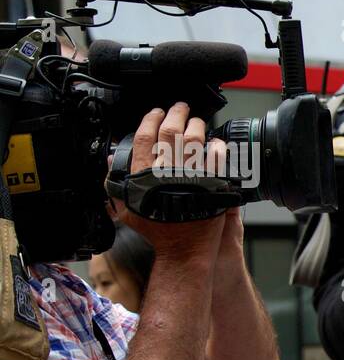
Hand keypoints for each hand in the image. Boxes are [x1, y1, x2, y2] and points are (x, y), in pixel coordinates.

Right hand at [108, 103, 226, 266]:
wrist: (184, 251)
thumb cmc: (157, 231)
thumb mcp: (127, 209)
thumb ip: (115, 182)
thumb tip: (111, 158)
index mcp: (143, 176)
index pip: (145, 137)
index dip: (150, 120)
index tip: (156, 113)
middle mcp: (166, 173)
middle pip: (170, 133)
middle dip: (176, 115)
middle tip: (180, 108)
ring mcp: (190, 177)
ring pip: (193, 140)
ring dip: (196, 125)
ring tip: (197, 122)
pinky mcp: (211, 184)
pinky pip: (215, 157)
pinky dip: (216, 146)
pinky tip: (216, 142)